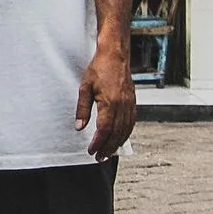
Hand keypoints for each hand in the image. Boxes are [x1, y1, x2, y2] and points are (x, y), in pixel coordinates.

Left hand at [76, 47, 135, 161]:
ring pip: (125, 131)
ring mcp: (130, 105)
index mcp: (110, 103)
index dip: (98, 143)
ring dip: (117, 144)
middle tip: (99, 158)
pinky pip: (131, 123)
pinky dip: (125, 134)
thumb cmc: (99, 69)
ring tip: (109, 153)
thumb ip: (83, 108)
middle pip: (116, 134)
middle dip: (108, 148)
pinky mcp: (133, 103)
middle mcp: (122, 106)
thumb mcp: (84, 87)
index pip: (104, 130)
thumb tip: (79, 126)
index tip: (91, 151)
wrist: (115, 56)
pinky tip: (119, 139)